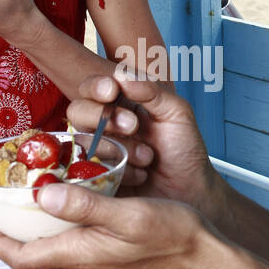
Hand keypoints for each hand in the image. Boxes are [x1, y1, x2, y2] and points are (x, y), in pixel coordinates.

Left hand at [0, 181, 222, 268]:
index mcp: (80, 257)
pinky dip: (65, 236)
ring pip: (57, 255)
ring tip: (34, 209)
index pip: (21, 258)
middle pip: (35, 258)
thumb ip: (83, 205)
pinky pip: (78, 254)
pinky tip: (78, 216)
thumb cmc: (174, 238)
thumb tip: (41, 196)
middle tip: (1, 211)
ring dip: (40, 236)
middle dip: (13, 237)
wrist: (210, 265)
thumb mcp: (128, 214)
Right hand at [66, 71, 221, 212]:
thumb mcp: (176, 113)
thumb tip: (121, 76)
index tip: (111, 91)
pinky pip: (89, 171)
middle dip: (103, 116)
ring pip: (84, 141)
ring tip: (147, 157)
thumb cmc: (184, 151)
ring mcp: (97, 154)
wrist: (191, 191)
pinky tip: (140, 174)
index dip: (96, 86)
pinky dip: (118, 170)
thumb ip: (152, 90)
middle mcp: (104, 127)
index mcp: (120, 105)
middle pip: (78, 111)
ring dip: (119, 147)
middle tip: (133, 126)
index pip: (93, 88)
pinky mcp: (95, 180)